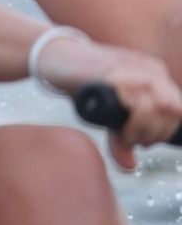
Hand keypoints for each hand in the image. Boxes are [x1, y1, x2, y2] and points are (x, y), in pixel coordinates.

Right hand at [37, 36, 181, 169]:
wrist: (55, 57)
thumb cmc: (84, 84)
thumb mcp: (108, 112)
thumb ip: (122, 136)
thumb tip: (130, 167)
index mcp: (155, 74)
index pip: (178, 109)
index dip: (165, 131)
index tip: (144, 142)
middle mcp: (148, 68)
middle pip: (172, 108)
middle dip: (155, 132)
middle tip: (132, 141)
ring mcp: (131, 67)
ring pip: (157, 104)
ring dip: (144, 127)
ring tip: (124, 136)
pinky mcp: (110, 69)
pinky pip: (132, 98)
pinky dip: (131, 120)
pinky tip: (117, 126)